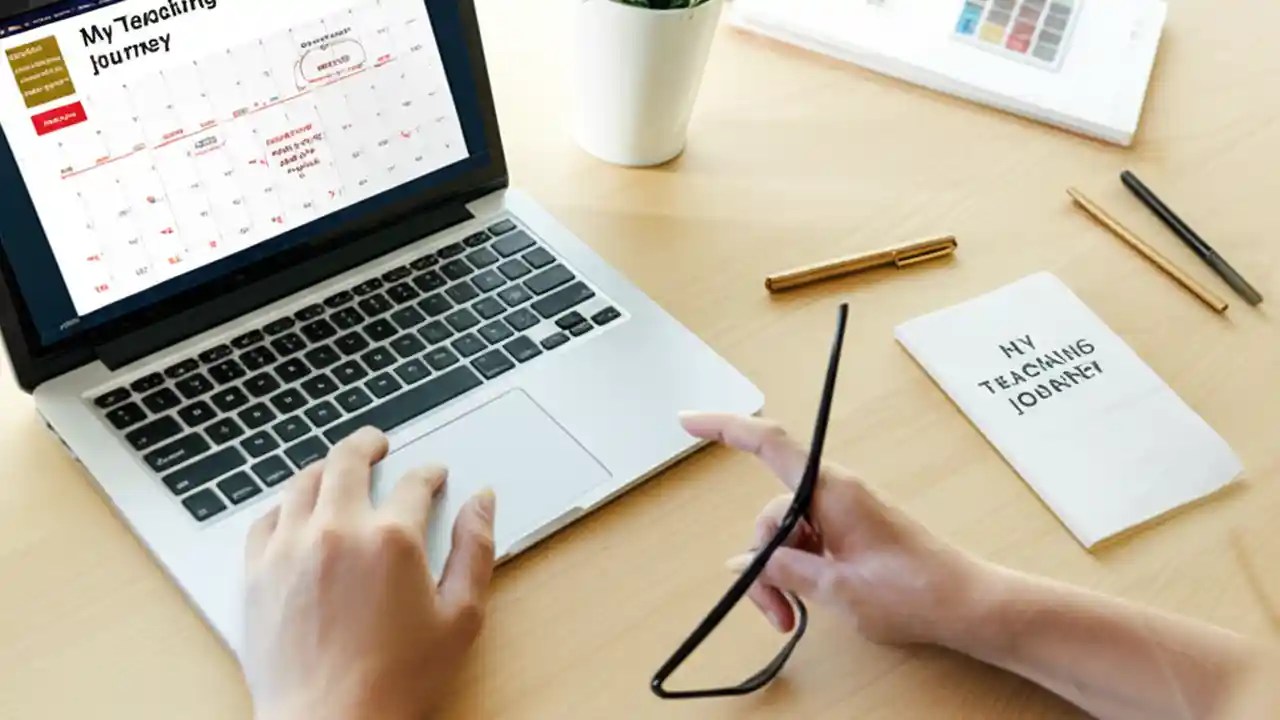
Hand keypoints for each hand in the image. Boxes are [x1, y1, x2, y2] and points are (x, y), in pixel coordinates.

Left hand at [242, 427, 496, 719]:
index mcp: (392, 539)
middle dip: (368, 445)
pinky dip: (283, 507)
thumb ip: (475, 550)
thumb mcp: (460, 618)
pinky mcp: (256, 573)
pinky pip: (265, 520)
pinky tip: (294, 511)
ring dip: (324, 467)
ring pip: (302, 482)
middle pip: (348, 461)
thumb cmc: (396, 683)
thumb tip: (482, 503)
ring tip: (336, 467)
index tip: (433, 476)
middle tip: (377, 443)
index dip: (429, 473)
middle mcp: (337, 531)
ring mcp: (289, 549)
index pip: (414, 483)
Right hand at [681, 412, 982, 647]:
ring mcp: (842, 512)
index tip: (690, 421)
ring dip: (781, 576)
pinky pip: (807, 543)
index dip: (726, 428)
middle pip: (771, 514)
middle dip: (763, 563)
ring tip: (793, 616)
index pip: (770, 445)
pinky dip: (798, 572)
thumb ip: (785, 571)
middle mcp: (834, 494)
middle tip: (776, 611)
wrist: (964, 604)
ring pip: (786, 536)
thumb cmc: (914, 591)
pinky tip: (803, 602)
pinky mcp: (850, 531)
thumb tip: (744, 562)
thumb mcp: (836, 588)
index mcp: (832, 491)